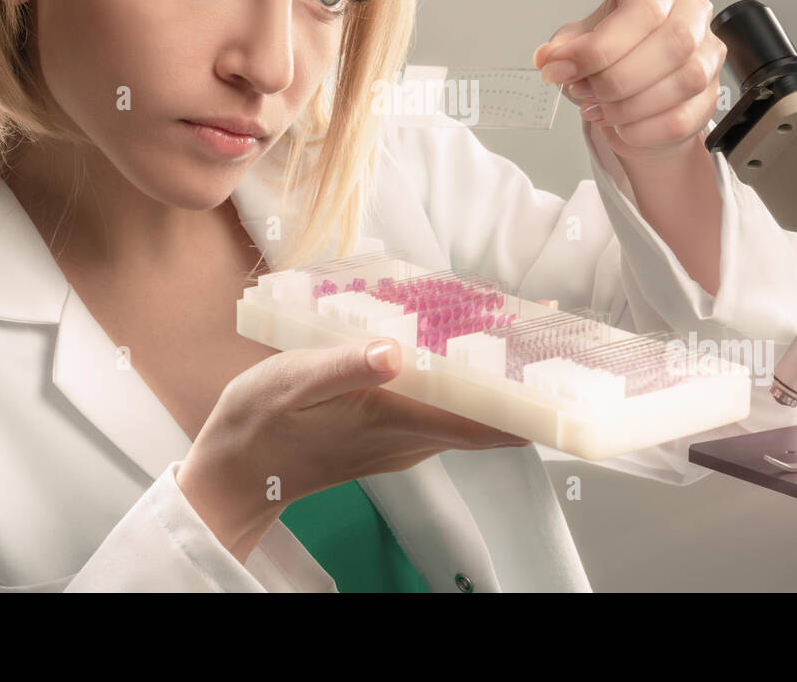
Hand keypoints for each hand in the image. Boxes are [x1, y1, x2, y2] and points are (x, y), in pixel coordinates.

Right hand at [175, 339, 529, 563]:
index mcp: (393, 420)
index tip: (560, 367)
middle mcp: (409, 438)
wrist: (236, 473)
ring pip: (471, 414)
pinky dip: (468, 385)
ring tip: (518, 329)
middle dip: (523, 377)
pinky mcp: (392, 437)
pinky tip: (465, 353)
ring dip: (498, 379)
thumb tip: (396, 351)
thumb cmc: (259, 423)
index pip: (482, 419)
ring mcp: (403, 441)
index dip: (527, 398)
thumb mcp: (291, 381)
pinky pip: (448, 412)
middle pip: (489, 415)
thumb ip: (345, 365)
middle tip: (547, 324)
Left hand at [532, 0, 725, 159]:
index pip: (642, 11)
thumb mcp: (580, 36)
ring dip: (630, 106)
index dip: (600, 46)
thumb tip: (549, 59)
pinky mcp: (711, 94)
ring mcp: (709, 53)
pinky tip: (620, 126)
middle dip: (617, 78)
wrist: (635, 78)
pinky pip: (684, 118)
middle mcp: (692, 12)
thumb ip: (563, 47)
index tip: (563, 69)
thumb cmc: (613, 47)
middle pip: (672, 44)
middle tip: (582, 92)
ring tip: (598, 108)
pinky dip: (643, 129)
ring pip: (684, 82)